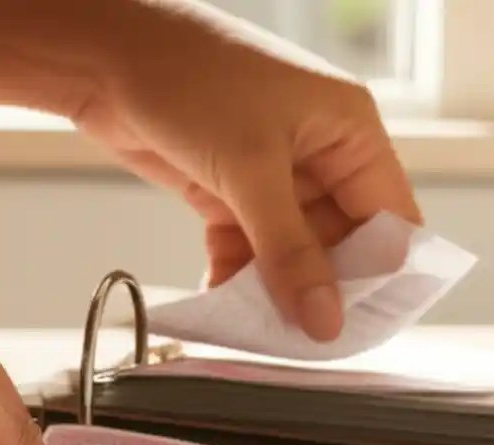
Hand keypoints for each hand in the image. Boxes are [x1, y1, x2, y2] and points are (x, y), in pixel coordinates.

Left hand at [74, 1, 421, 341]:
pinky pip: (247, 248)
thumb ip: (289, 252)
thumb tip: (326, 320)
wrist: (102, 54)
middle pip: (340, 244)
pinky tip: (223, 304)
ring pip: (290, 253)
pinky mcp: (227, 190)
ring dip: (274, 291)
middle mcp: (318, 153)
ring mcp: (271, 174)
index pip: (391, 218)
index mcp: (349, 130)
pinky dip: (235, 277)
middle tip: (305, 341)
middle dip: (321, 291)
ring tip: (259, 329)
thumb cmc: (189, 75)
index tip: (360, 330)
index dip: (382, 277)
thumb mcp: (249, 169)